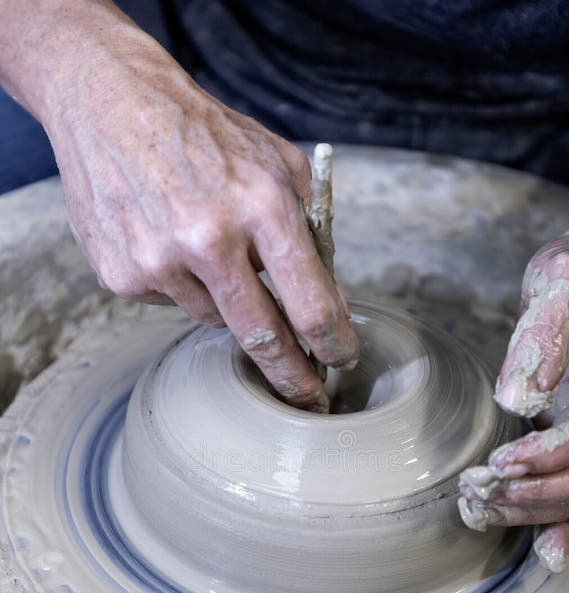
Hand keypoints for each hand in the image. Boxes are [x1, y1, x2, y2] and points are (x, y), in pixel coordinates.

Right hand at [8, 2, 358, 410]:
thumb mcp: (276, 161)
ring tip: (210, 249)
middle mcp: (210, 239)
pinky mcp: (124, 276)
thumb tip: (328, 298)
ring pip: (216, 320)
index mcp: (262, 205)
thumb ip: (308, 228)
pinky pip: (172, 304)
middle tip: (308, 397)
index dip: (333, 345)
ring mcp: (161, 262)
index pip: (312, 304)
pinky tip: (168, 240)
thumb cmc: (204, 134)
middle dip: (292, 377)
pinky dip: (182, 284)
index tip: (341, 362)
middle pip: (264, 339)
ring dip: (227, 303)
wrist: (111, 103)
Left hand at [459, 215, 568, 571]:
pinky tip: (544, 551)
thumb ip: (545, 334)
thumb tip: (516, 397)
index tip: (501, 463)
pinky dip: (565, 521)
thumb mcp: (567, 279)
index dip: (554, 453)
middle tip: (483, 494)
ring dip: (539, 513)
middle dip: (541, 495)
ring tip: (480, 510)